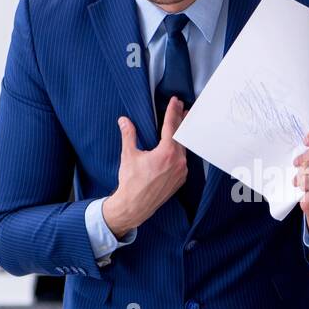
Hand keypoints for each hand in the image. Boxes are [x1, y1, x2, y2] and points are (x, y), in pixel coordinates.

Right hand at [102, 96, 189, 236]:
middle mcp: (178, 161)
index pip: (171, 126)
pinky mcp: (180, 179)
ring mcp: (181, 171)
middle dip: (181, 119)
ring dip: (182, 134)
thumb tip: (124, 121)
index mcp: (167, 153)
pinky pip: (183, 159)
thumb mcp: (128, 155)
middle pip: (181, 135)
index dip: (172, 111)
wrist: (135, 206)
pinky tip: (179, 144)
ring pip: (184, 147)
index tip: (175, 102)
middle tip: (182, 107)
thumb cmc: (131, 183)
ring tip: (182, 123)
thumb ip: (129, 135)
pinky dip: (181, 149)